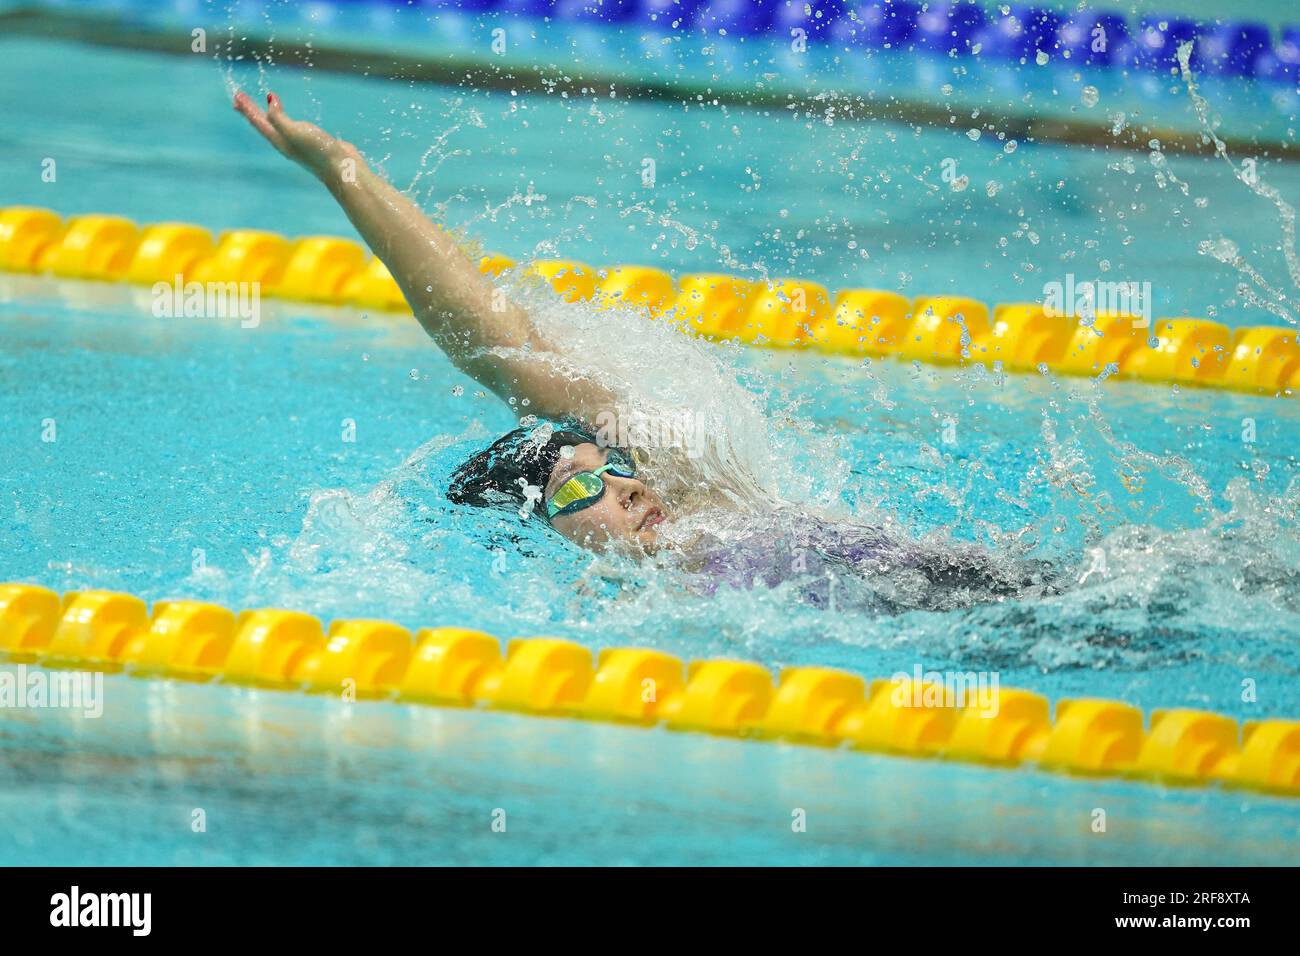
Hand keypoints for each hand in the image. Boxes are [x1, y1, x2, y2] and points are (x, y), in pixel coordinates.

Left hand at [233, 91, 362, 184]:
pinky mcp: (311, 142)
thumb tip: (269, 100)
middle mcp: (286, 143)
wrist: (342, 169)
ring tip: (261, 106)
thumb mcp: (295, 132)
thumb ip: (279, 117)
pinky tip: (287, 118)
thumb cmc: (319, 151)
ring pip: (277, 125)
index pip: (258, 122)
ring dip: (267, 115)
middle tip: (239, 99)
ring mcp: (298, 143)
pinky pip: (291, 126)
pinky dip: (285, 118)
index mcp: (279, 141)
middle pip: (264, 124)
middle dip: (252, 111)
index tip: (236, 95)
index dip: (247, 108)